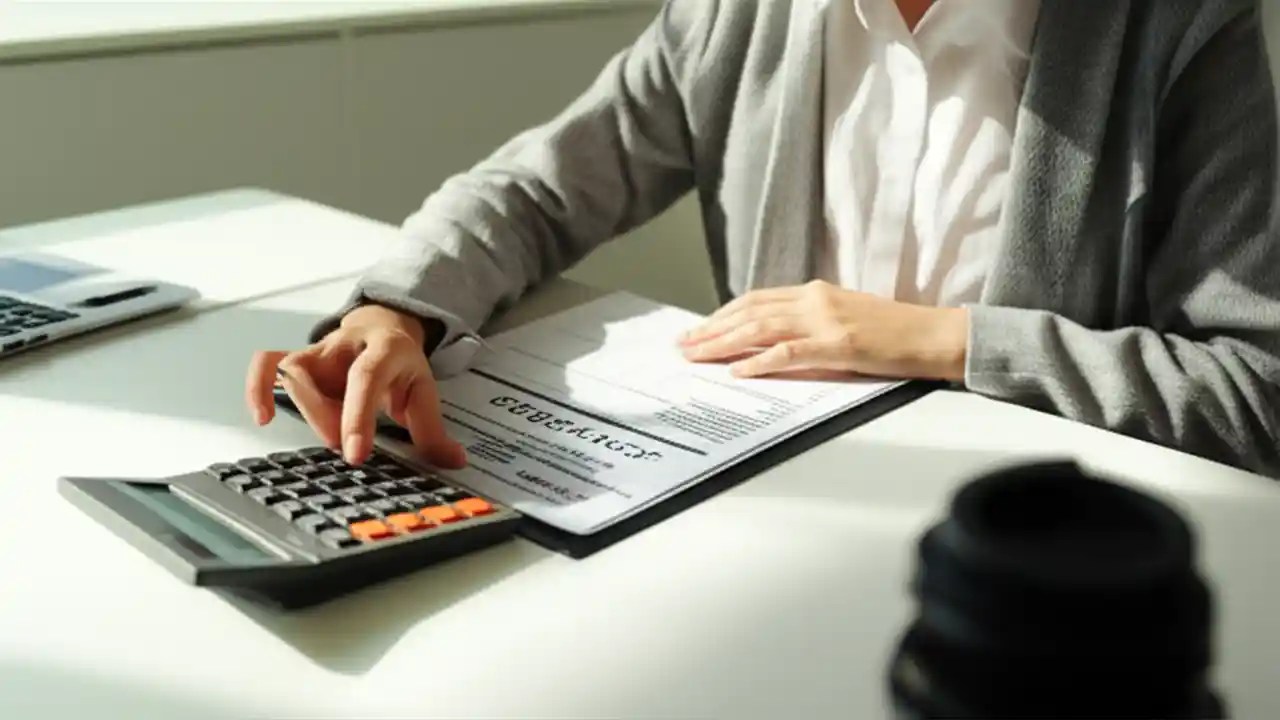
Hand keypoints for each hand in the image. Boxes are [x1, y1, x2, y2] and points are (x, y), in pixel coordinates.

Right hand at [245, 304, 466, 467]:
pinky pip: (266, 365)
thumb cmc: (400, 364)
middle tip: (344, 447)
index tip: (354, 454)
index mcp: (385, 348)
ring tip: (329, 433)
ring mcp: (318, 352)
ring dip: (305, 410)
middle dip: (326, 416)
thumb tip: (454, 461)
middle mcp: (345, 345)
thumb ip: (433, 429)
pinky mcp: (299, 361)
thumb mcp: (423, 391)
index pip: (365, 376)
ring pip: (291, 371)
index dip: (357, 415)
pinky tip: (264, 418)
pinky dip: (258, 389)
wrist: (383, 328)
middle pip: (318, 372)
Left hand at [678, 281, 968, 381]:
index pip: (756, 299)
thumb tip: (769, 341)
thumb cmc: (894, 332)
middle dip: (712, 329)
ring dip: (724, 343)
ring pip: (761, 328)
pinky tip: (738, 370)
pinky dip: (760, 361)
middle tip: (683, 345)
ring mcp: (826, 321)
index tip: (697, 330)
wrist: (935, 334)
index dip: (722, 314)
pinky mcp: (839, 345)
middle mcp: (815, 300)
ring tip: (697, 356)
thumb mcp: (844, 318)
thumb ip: (808, 324)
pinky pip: (789, 352)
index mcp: (816, 292)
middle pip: (750, 311)